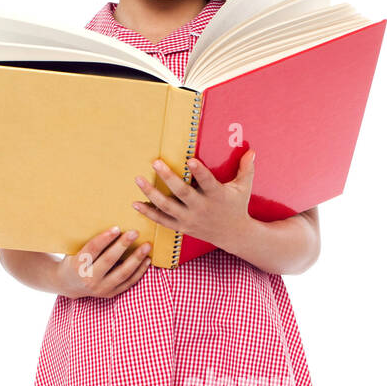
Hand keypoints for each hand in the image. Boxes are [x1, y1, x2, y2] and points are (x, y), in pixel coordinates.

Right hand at [52, 226, 151, 298]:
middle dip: (123, 245)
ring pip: (122, 273)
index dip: (105, 238)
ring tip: (147, 246)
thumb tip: (112, 225)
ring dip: (136, 259)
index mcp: (78, 265)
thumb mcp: (76, 251)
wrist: (70, 285)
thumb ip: (90, 242)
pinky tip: (147, 260)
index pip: (93, 249)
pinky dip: (139, 272)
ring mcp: (101, 288)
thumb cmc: (75, 260)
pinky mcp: (111, 293)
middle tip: (135, 232)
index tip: (117, 227)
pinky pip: (128, 283)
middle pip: (109, 260)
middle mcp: (89, 279)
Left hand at [132, 149, 255, 249]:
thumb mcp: (244, 187)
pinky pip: (162, 220)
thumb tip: (251, 150)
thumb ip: (246, 168)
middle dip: (168, 178)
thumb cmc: (237, 206)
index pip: (208, 182)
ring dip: (151, 194)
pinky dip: (148, 213)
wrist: (234, 235)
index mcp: (217, 196)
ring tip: (139, 179)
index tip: (190, 160)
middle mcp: (202, 208)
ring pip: (168, 207)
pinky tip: (135, 203)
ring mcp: (190, 219)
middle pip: (183, 193)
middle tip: (155, 162)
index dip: (200, 172)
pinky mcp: (182, 227)